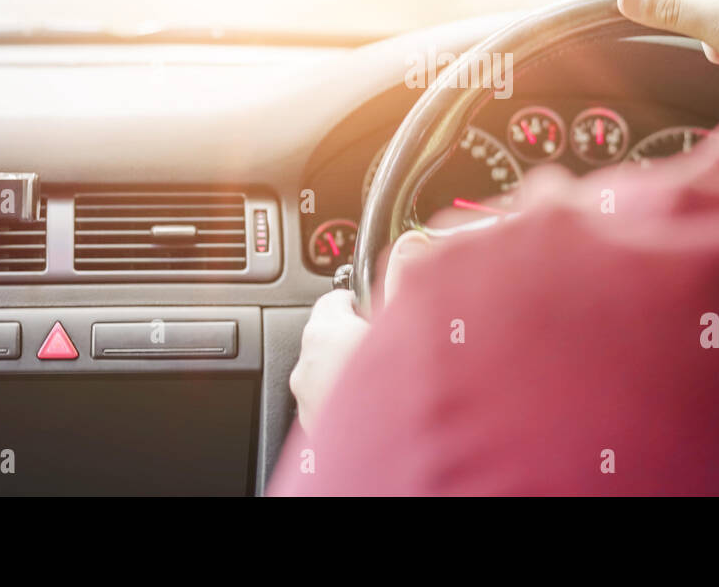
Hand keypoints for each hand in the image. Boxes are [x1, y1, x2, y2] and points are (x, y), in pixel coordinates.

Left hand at [289, 229, 430, 429]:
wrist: (391, 476)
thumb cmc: (394, 402)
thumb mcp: (409, 325)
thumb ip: (408, 280)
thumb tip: (413, 242)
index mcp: (321, 335)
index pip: (336, 295)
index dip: (367, 291)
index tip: (392, 296)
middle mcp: (305, 372)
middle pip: (339, 336)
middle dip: (372, 333)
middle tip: (409, 339)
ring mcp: (312, 412)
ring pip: (342, 376)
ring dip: (370, 373)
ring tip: (409, 379)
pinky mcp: (323, 445)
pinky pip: (346, 410)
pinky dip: (367, 406)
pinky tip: (397, 411)